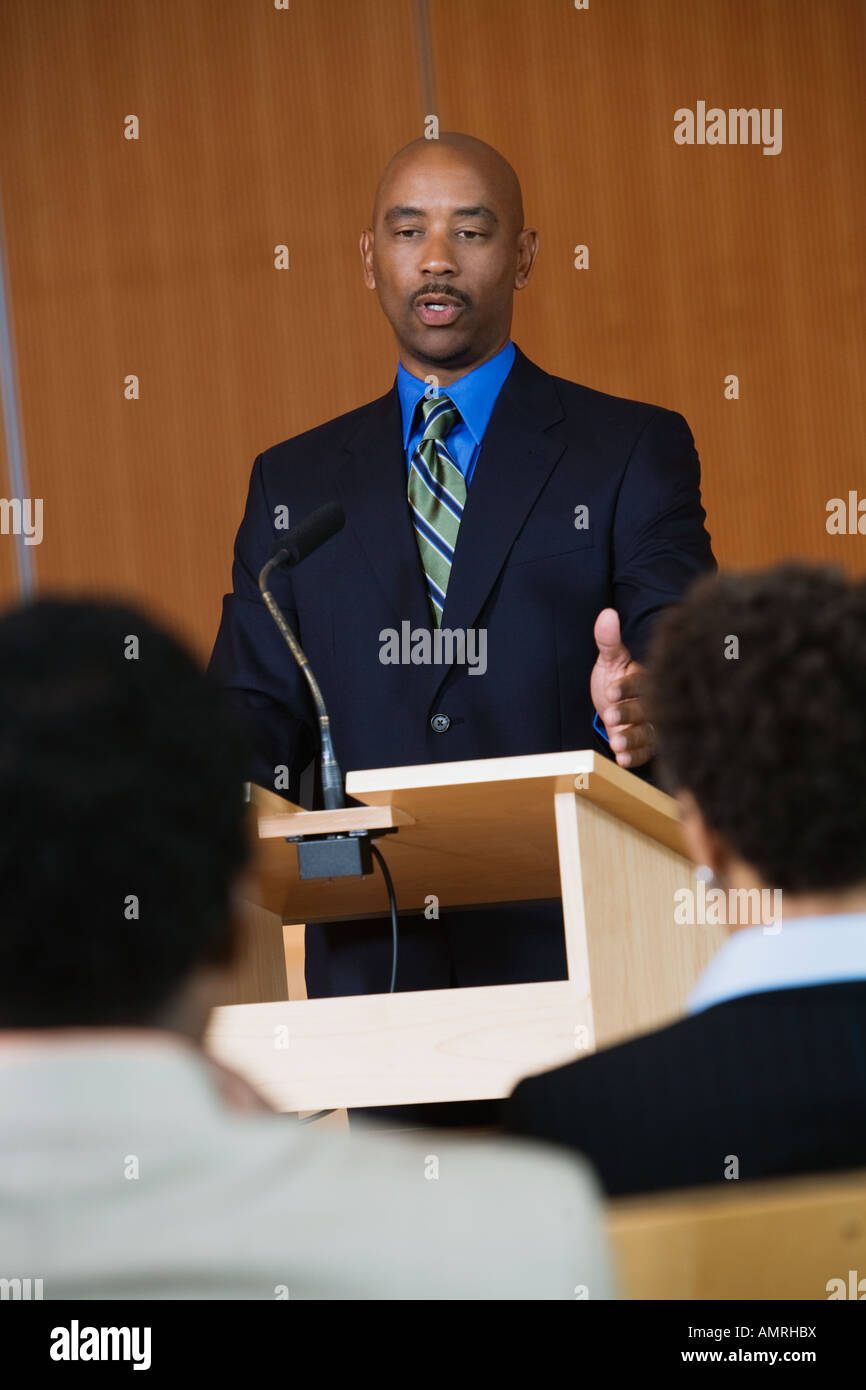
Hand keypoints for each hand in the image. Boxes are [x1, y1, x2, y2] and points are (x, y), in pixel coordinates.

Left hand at [590, 608, 655, 768]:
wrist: (615, 707)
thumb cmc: (615, 680)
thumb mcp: (610, 661)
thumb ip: (608, 641)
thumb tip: (607, 613)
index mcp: (646, 679)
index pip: (638, 682)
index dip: (626, 687)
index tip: (610, 691)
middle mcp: (653, 703)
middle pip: (644, 709)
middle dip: (628, 713)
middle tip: (611, 716)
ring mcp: (651, 725)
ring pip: (646, 732)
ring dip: (631, 738)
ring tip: (616, 742)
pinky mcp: (647, 745)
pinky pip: (644, 752)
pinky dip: (633, 757)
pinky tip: (621, 759)